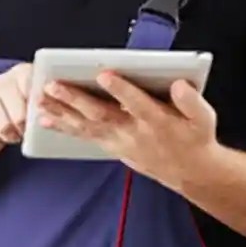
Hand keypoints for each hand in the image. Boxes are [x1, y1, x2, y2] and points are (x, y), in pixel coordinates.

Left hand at [36, 71, 220, 188]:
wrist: (191, 172)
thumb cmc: (195, 138)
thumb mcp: (204, 118)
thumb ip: (191, 100)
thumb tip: (179, 84)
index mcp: (158, 121)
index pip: (138, 103)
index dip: (122, 89)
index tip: (105, 74)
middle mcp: (135, 132)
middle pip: (102, 114)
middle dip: (76, 100)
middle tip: (54, 86)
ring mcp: (121, 142)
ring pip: (87, 126)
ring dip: (63, 114)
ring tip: (41, 102)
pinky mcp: (113, 146)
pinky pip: (85, 137)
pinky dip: (65, 128)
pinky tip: (47, 120)